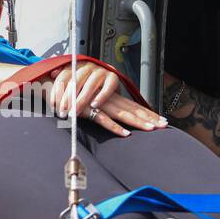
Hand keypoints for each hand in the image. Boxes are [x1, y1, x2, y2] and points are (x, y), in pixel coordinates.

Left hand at [48, 62, 121, 118]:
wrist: (109, 82)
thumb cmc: (87, 84)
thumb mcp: (74, 81)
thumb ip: (62, 79)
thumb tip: (51, 75)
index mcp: (75, 66)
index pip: (63, 77)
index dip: (57, 92)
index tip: (54, 106)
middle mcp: (88, 67)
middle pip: (75, 82)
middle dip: (67, 99)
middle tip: (63, 112)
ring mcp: (101, 71)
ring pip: (89, 86)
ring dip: (81, 100)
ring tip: (75, 112)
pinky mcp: (113, 77)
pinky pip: (107, 88)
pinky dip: (101, 97)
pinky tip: (94, 105)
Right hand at [48, 64, 166, 135]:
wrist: (54, 85)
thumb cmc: (71, 94)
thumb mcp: (88, 101)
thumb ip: (98, 109)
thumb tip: (108, 117)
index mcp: (110, 98)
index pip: (133, 106)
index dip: (147, 113)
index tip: (162, 120)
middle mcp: (108, 100)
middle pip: (132, 110)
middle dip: (149, 118)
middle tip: (165, 125)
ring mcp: (99, 104)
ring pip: (123, 114)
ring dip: (137, 122)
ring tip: (152, 129)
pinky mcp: (88, 110)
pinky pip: (103, 119)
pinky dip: (114, 127)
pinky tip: (125, 133)